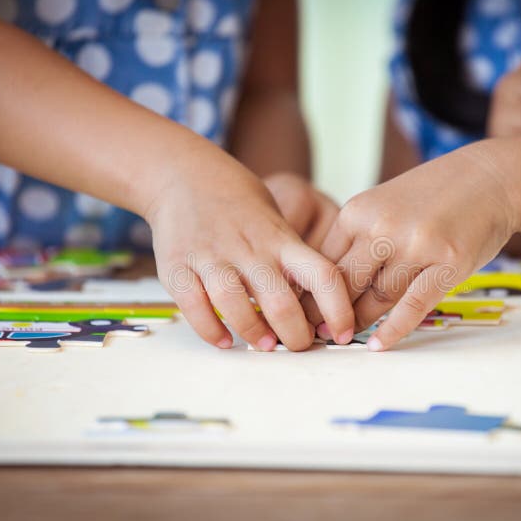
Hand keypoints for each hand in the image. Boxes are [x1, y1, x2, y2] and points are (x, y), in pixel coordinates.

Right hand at [144, 149, 353, 350]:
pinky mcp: (177, 264)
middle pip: (280, 301)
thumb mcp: (277, 224)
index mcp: (280, 239)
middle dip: (295, 334)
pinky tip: (224, 340)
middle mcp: (249, 248)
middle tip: (299, 345)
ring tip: (266, 345)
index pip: (322, 275)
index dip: (338, 310)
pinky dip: (210, 329)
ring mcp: (211, 255)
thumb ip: (294, 261)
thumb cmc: (241, 208)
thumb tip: (320, 310)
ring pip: (233, 303)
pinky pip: (192, 304)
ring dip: (253, 332)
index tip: (343, 334)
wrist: (185, 175)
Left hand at [304, 144, 514, 350]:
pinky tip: (378, 345)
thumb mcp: (383, 204)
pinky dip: (394, 329)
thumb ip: (358, 237)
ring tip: (344, 340)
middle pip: (345, 283)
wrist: (489, 177)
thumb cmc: (431, 196)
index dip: (312, 293)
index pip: (324, 262)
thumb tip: (327, 284)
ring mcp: (416, 244)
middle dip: (329, 314)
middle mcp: (382, 226)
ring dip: (360, 322)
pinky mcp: (447, 262)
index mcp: (358, 211)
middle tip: (315, 335)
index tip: (304, 314)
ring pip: (378, 297)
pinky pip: (414, 305)